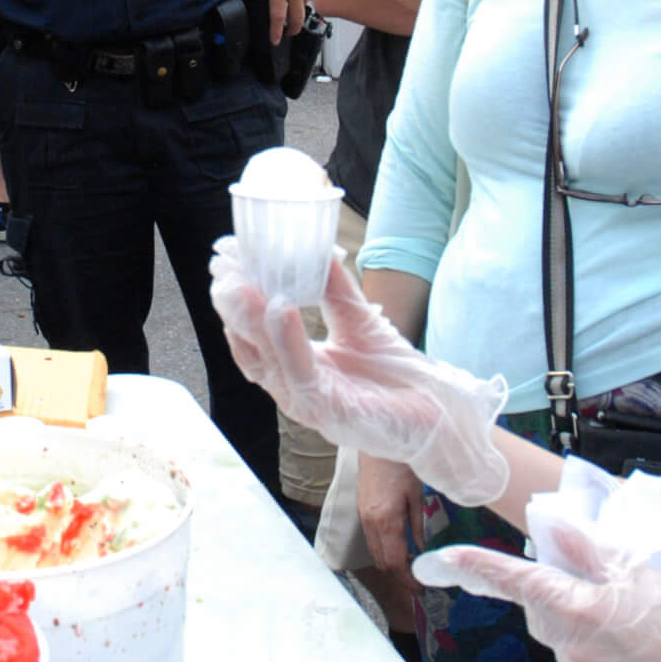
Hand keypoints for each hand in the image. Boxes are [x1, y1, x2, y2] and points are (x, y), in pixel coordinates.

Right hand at [206, 240, 509, 505]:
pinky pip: (302, 375)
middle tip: (223, 271)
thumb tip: (316, 247)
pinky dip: (288, 341)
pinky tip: (281, 309)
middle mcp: (293, 389)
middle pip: (249, 349)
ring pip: (270, 362)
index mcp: (293, 369)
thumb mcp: (358, 320)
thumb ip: (334, 288)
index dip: (235, 303)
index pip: (250, 336)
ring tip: (245, 286)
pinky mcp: (331, 414)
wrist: (438, 413)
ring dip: (253, 322)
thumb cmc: (395, 374)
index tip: (224, 264)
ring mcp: (308, 405)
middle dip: (233, 309)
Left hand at [244, 0, 315, 46]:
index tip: (275, 40)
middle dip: (292, 30)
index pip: (278, 15)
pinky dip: (305, 3)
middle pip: (296, 18)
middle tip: (287, 34)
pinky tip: (300, 2)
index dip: (276, 30)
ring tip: (294, 22)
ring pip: (305, 9)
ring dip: (300, 17)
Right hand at [357, 454, 426, 602]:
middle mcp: (370, 523)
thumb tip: (421, 550)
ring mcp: (363, 518)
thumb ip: (417, 526)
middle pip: (383, 562)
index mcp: (386, 520)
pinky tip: (398, 550)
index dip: (408, 579)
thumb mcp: (416, 496)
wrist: (378, 444)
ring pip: (375, 553)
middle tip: (419, 584)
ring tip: (411, 570)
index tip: (421, 588)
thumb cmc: (401, 466)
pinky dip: (384, 551)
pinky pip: (372, 541)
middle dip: (400, 577)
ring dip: (391, 566)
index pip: (395, 561)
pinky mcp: (361, 512)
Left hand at [416, 528, 660, 661]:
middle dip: (570, 614)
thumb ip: (588, 551)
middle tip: (621, 619)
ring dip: (592, 655)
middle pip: (548, 622)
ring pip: (568, 661)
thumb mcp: (642, 576)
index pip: (517, 581)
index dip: (476, 569)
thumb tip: (549, 523)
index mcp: (582, 610)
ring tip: (640, 657)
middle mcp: (572, 655)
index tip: (439, 561)